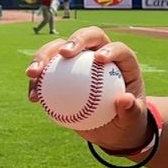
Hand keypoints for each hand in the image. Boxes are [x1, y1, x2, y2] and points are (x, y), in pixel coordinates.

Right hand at [26, 26, 149, 151]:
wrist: (112, 130)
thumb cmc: (127, 122)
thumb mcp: (133, 121)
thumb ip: (132, 111)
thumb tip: (125, 100)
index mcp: (123, 61)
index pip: (118, 48)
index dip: (110, 49)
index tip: (99, 59)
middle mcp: (99, 54)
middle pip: (87, 37)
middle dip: (74, 40)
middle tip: (63, 54)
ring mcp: (79, 62)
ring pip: (58, 49)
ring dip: (43, 56)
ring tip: (33, 73)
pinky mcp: (61, 74)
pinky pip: (46, 74)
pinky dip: (37, 83)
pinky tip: (34, 98)